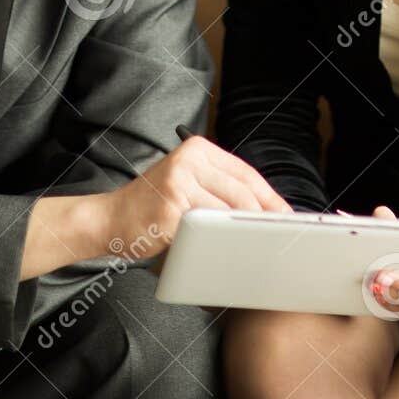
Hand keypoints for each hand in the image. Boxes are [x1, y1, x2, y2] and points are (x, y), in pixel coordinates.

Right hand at [105, 135, 291, 255]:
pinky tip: (232, 250)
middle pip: (242, 190)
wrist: (111, 219)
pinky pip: (208, 226)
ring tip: (260, 245)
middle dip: (265, 216)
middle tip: (280, 235)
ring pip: (229, 208)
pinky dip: (223, 240)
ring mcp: (178, 180)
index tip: (287, 216)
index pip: (245, 172)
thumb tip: (264, 208)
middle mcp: (188, 158)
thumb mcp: (188, 185)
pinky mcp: (171, 206)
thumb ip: (220, 188)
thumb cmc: (154, 208)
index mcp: (197, 148)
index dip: (270, 196)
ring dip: (247, 231)